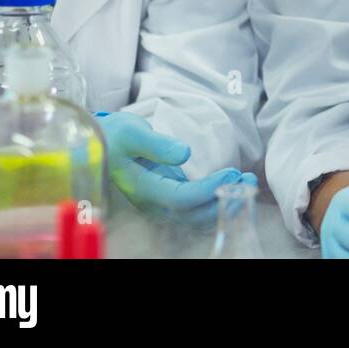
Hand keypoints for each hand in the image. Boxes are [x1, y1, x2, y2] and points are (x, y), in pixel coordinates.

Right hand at [95, 111, 252, 227]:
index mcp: (143, 189)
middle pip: (193, 216)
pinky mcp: (168, 198)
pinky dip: (217, 202)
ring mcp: (161, 204)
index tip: (231, 172)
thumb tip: (184, 153)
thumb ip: (156, 144)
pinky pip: (195, 210)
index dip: (208, 190)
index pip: (181, 200)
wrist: (100, 145)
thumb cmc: (114, 136)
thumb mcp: (131, 132)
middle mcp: (153, 203)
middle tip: (248, 180)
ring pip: (196, 217)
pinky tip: (234, 186)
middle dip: (224, 201)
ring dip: (225, 203)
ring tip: (248, 182)